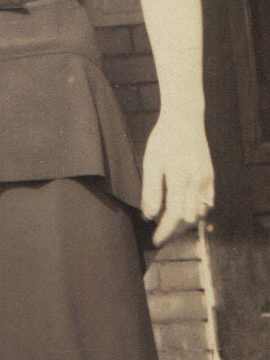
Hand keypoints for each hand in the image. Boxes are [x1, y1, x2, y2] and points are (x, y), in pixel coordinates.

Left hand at [141, 113, 213, 246]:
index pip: (173, 216)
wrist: (185, 119)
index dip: (164, 231)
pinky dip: (197, 209)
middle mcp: (197, 183)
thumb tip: (149, 215)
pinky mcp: (210, 175)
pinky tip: (186, 209)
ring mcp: (206, 180)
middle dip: (174, 229)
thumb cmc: (163, 140)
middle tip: (160, 232)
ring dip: (186, 221)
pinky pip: (208, 201)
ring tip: (171, 223)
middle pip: (188, 218)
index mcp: (180, 181)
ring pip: (200, 211)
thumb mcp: (151, 164)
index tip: (155, 240)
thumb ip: (151, 191)